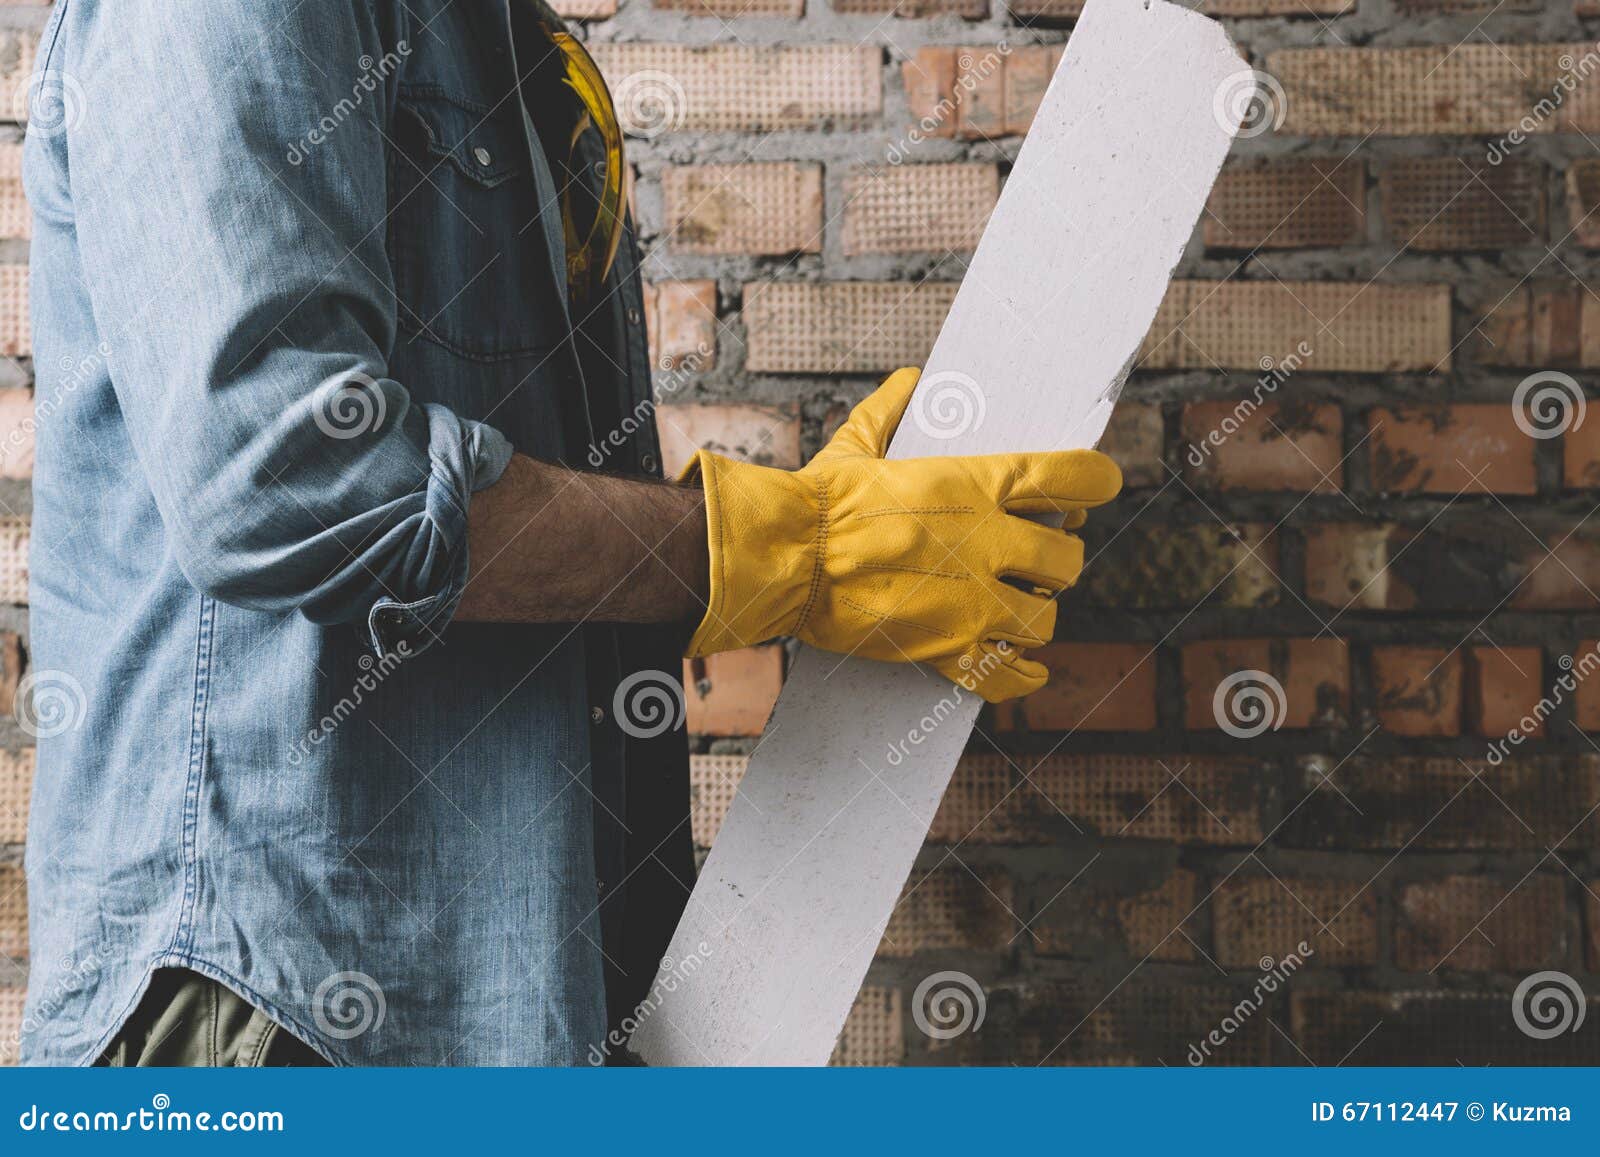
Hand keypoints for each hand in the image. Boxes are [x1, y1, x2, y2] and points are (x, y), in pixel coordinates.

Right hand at [681, 368, 1121, 701]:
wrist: (785, 559)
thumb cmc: (820, 501)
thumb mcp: (858, 444)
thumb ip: (891, 411)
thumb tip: (909, 381)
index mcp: (975, 486)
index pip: (1075, 477)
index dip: (1095, 482)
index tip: (1095, 488)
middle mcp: (986, 544)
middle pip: (1068, 559)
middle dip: (1059, 560)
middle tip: (1042, 562)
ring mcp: (971, 602)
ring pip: (1045, 619)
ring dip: (1037, 615)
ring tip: (1018, 610)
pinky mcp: (947, 648)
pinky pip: (1009, 674)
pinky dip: (1022, 675)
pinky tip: (1025, 667)